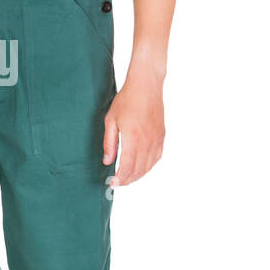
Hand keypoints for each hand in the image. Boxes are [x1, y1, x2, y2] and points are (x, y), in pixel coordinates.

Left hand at [102, 68, 164, 185]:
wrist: (146, 86)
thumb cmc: (126, 100)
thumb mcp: (111, 120)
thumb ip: (109, 143)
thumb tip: (107, 161)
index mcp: (133, 138)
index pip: (127, 167)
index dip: (119, 179)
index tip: (112, 184)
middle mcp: (147, 142)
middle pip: (138, 170)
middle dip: (127, 180)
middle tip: (118, 183)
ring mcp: (156, 139)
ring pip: (149, 166)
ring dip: (138, 175)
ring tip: (127, 178)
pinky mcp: (161, 136)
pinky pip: (156, 157)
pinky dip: (148, 166)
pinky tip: (141, 167)